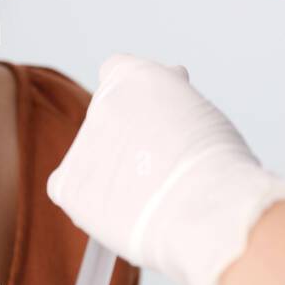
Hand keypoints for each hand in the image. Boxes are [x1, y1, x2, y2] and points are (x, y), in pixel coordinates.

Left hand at [48, 54, 284, 284]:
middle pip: (107, 122)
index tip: (157, 118)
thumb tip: (169, 88)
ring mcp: (82, 143)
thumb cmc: (217, 166)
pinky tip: (127, 213)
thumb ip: (170, 102)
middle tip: (160, 171)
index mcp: (134, 75)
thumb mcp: (199, 113)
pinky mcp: (68, 184)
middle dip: (127, 143)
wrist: (207, 209)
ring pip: (92, 159)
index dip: (137, 99)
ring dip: (113, 175)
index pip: (118, 72)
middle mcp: (102, 102)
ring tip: (153, 199)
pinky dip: (94, 203)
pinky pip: (75, 191)